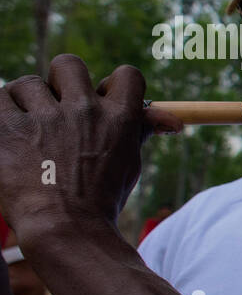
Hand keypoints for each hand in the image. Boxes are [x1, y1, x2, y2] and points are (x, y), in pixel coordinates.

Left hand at [0, 56, 180, 245]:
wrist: (65, 230)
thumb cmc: (100, 201)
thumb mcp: (129, 164)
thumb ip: (141, 131)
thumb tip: (170, 119)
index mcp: (119, 118)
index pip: (126, 75)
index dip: (109, 85)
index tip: (99, 101)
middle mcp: (85, 110)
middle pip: (69, 64)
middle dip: (59, 83)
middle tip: (54, 109)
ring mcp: (45, 117)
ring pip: (27, 83)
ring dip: (26, 104)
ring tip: (27, 134)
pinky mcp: (8, 126)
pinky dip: (1, 112)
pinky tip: (9, 134)